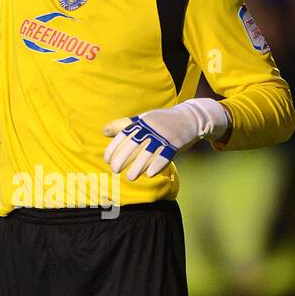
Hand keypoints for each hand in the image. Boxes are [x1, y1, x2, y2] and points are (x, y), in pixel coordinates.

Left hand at [102, 99, 230, 180]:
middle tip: (115, 170)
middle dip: (122, 159)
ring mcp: (164, 136)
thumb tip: (103, 131)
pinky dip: (157, 165)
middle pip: (133, 145)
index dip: (113, 148)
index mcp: (142, 122)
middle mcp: (152, 128)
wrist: (191, 118)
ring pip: (148, 153)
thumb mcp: (144, 119)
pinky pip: (165, 155)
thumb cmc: (163, 120)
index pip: (124, 135)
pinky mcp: (176, 143)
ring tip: (130, 178)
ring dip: (138, 167)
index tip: (107, 160)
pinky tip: (149, 175)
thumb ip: (125, 125)